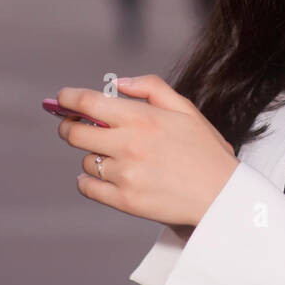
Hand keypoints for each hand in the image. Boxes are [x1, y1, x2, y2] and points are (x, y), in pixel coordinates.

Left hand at [55, 75, 238, 227]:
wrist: (222, 197)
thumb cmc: (206, 153)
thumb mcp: (186, 109)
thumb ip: (151, 88)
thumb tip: (119, 83)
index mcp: (142, 118)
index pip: (88, 102)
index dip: (68, 98)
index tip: (62, 99)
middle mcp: (129, 144)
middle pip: (74, 132)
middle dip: (69, 126)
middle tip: (74, 126)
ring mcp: (125, 174)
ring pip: (85, 160)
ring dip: (92, 156)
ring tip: (115, 157)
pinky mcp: (124, 200)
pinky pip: (87, 187)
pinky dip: (89, 181)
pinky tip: (105, 176)